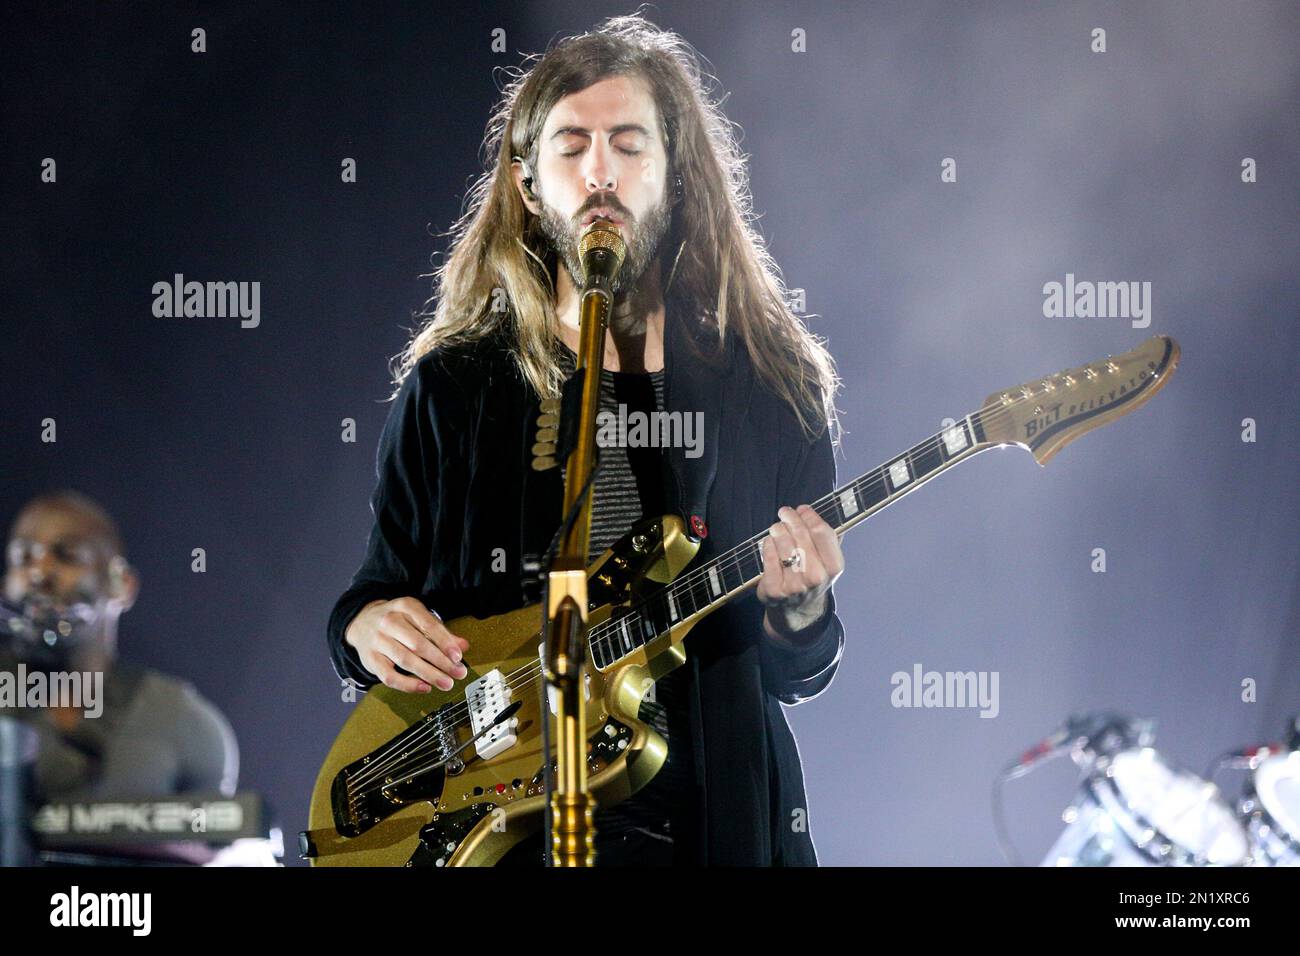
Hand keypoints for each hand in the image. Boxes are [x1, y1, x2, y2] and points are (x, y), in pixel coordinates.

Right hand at [345, 597, 469, 692]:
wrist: (361, 621)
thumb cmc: (397, 620)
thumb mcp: (417, 617)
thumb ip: (441, 632)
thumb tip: (463, 646)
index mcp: (405, 606)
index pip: (428, 625)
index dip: (445, 642)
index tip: (457, 656)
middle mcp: (389, 622)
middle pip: (418, 645)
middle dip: (441, 662)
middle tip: (458, 673)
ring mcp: (378, 640)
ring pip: (406, 660)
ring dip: (429, 674)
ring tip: (446, 683)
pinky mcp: (370, 659)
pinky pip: (389, 676)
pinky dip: (408, 684)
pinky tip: (424, 687)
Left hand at [757, 504, 844, 640]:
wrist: (798, 612)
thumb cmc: (813, 577)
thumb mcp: (828, 561)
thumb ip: (830, 538)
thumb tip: (835, 508)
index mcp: (834, 566)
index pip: (823, 532)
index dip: (810, 516)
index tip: (803, 509)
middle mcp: (816, 577)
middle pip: (800, 535)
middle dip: (791, 519)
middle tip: (785, 512)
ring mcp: (794, 585)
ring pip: (783, 545)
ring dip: (778, 530)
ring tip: (777, 527)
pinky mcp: (774, 590)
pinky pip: (768, 557)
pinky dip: (768, 545)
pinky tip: (770, 542)